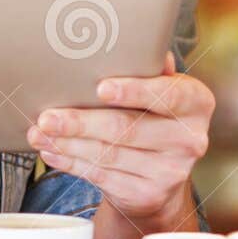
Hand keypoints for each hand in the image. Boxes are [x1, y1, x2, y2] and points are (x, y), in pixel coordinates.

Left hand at [26, 52, 212, 219]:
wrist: (162, 179)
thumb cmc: (155, 119)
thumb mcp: (161, 93)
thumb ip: (149, 70)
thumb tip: (130, 42)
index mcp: (197, 104)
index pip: (168, 95)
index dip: (135, 91)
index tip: (101, 88)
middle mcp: (190, 139)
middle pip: (128, 128)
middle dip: (82, 122)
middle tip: (48, 116)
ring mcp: (170, 172)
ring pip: (108, 154)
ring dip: (68, 143)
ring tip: (40, 131)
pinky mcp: (147, 195)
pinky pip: (101, 176)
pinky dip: (71, 162)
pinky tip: (51, 150)